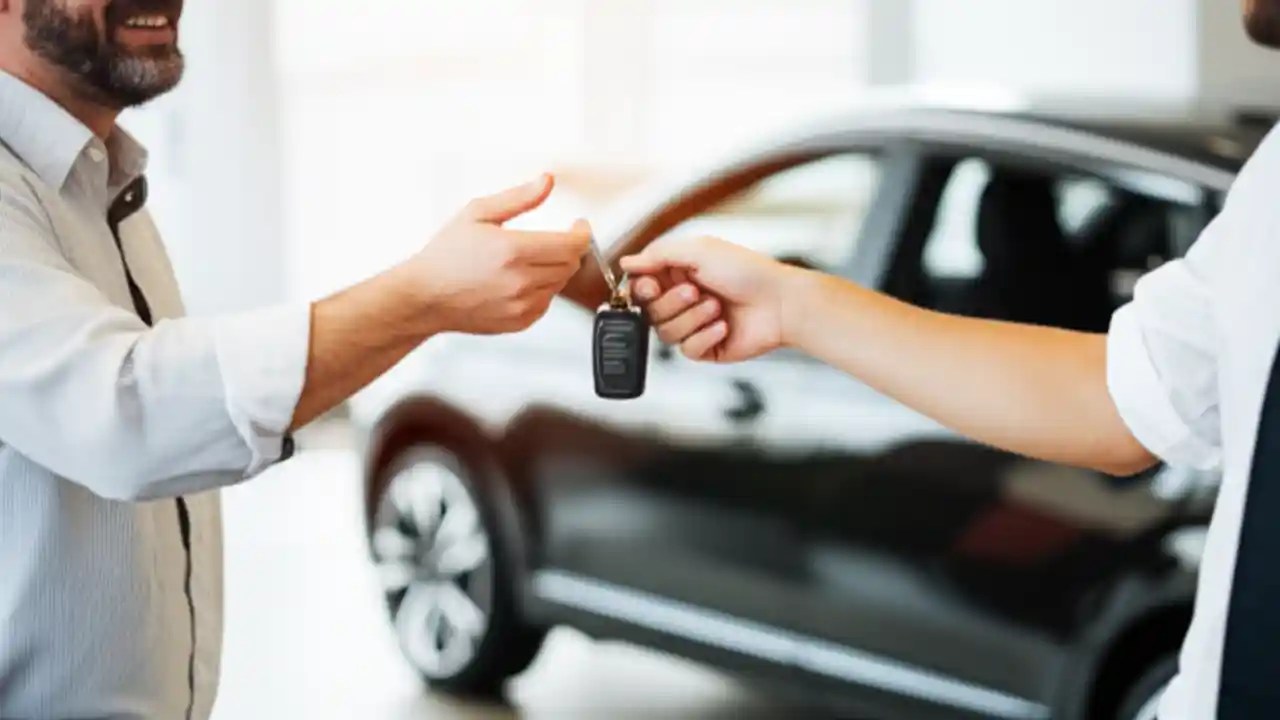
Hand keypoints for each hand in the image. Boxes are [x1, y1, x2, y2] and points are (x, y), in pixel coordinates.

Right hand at [411, 175, 590, 334]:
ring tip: (530, 259)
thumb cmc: (445, 257)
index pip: (572, 244)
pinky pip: (547, 303)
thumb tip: (546, 182)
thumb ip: (519, 197)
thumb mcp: (478, 213)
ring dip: (555, 269)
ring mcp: (521, 305)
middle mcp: (520, 281)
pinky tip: (521, 280)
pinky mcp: (519, 322)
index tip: (578, 226)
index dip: (582, 233)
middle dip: (569, 248)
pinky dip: (542, 290)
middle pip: (571, 263)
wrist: (425, 296)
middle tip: (556, 239)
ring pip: (561, 283)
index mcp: (513, 250)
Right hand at [620, 237, 805, 362]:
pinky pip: (687, 350)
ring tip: (716, 308)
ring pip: (666, 333)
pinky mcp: (707, 348)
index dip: (642, 289)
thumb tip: (626, 262)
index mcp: (679, 273)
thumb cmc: (748, 272)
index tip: (651, 286)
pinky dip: (705, 337)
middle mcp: (684, 299)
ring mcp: (695, 324)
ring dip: (691, 319)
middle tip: (696, 291)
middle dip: (672, 303)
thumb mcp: (699, 250)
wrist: (781, 303)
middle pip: (650, 312)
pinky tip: (723, 326)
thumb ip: (658, 255)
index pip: (642, 285)